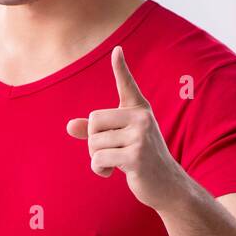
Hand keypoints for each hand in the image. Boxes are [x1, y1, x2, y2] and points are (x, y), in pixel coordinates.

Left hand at [65, 46, 185, 210]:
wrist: (167, 185)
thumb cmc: (140, 160)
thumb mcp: (118, 142)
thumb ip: (94, 132)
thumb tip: (68, 126)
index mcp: (139, 111)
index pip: (126, 85)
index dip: (121, 68)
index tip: (117, 51)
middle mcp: (141, 118)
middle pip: (93, 121)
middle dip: (92, 141)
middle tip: (110, 152)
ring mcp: (140, 136)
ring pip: (93, 143)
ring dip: (96, 158)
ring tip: (114, 163)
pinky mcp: (136, 156)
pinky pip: (99, 159)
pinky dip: (99, 169)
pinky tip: (111, 173)